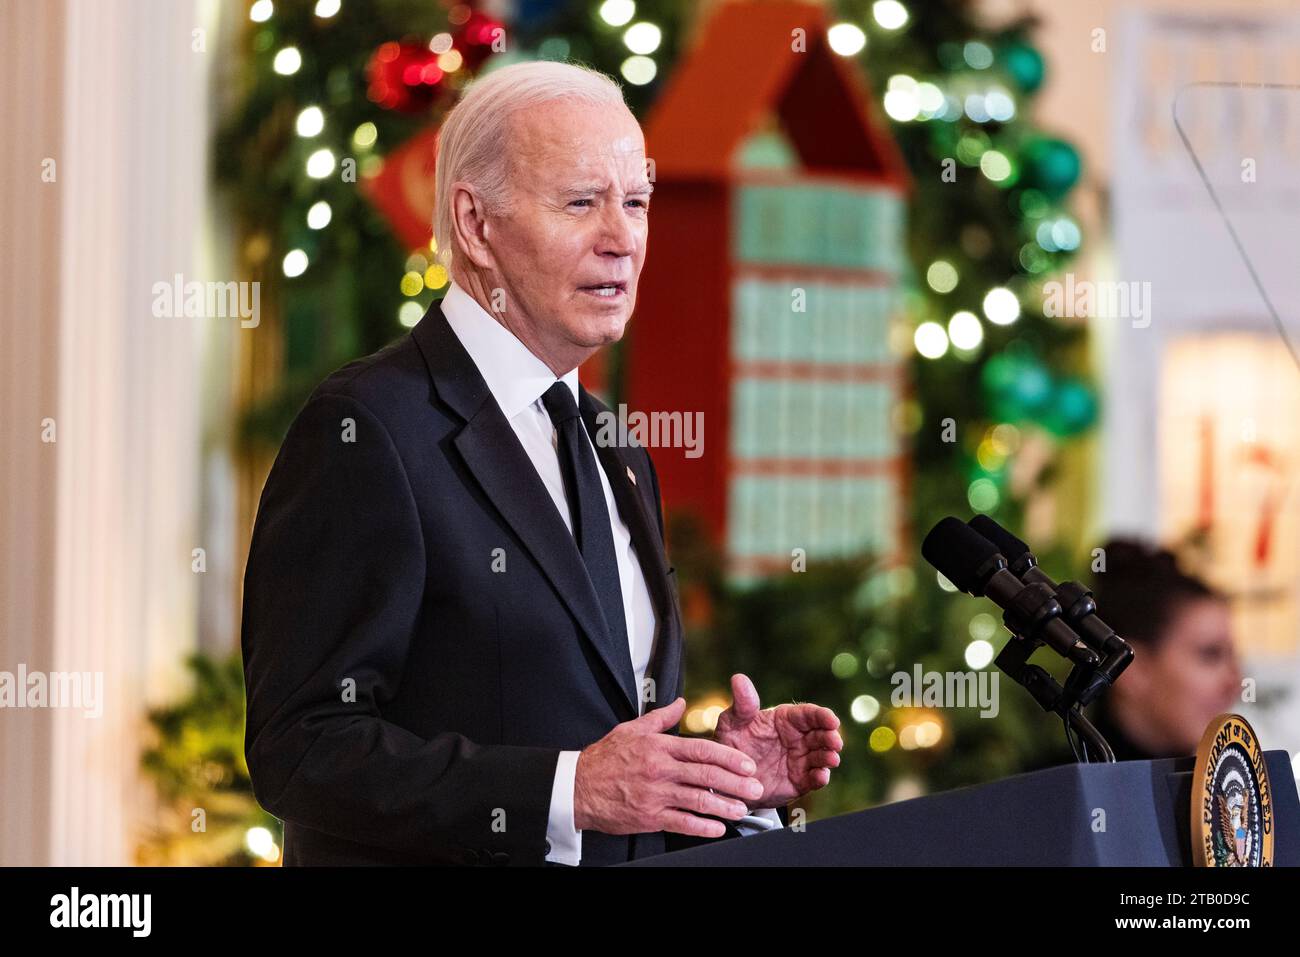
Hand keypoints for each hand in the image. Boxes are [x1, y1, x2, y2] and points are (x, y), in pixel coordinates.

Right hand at [573, 697, 764, 837]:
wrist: (577, 787)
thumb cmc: (605, 758)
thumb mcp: (632, 729)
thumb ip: (661, 717)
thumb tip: (681, 703)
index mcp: (659, 747)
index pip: (701, 750)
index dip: (729, 757)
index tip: (747, 764)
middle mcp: (660, 770)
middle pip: (706, 775)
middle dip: (736, 782)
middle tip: (756, 787)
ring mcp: (655, 794)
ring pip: (698, 800)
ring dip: (724, 806)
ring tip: (743, 809)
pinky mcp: (649, 816)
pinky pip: (682, 822)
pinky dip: (703, 827)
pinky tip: (718, 828)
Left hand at [713, 674, 842, 808]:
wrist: (728, 777)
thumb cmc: (732, 742)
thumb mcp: (733, 722)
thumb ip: (742, 704)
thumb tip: (738, 678)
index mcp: (786, 719)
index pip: (809, 714)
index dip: (823, 716)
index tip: (832, 720)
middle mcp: (798, 738)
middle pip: (821, 734)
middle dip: (831, 737)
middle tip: (835, 742)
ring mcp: (800, 760)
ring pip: (822, 756)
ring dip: (829, 757)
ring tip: (831, 759)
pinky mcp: (799, 781)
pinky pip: (813, 779)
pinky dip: (820, 777)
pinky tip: (821, 776)